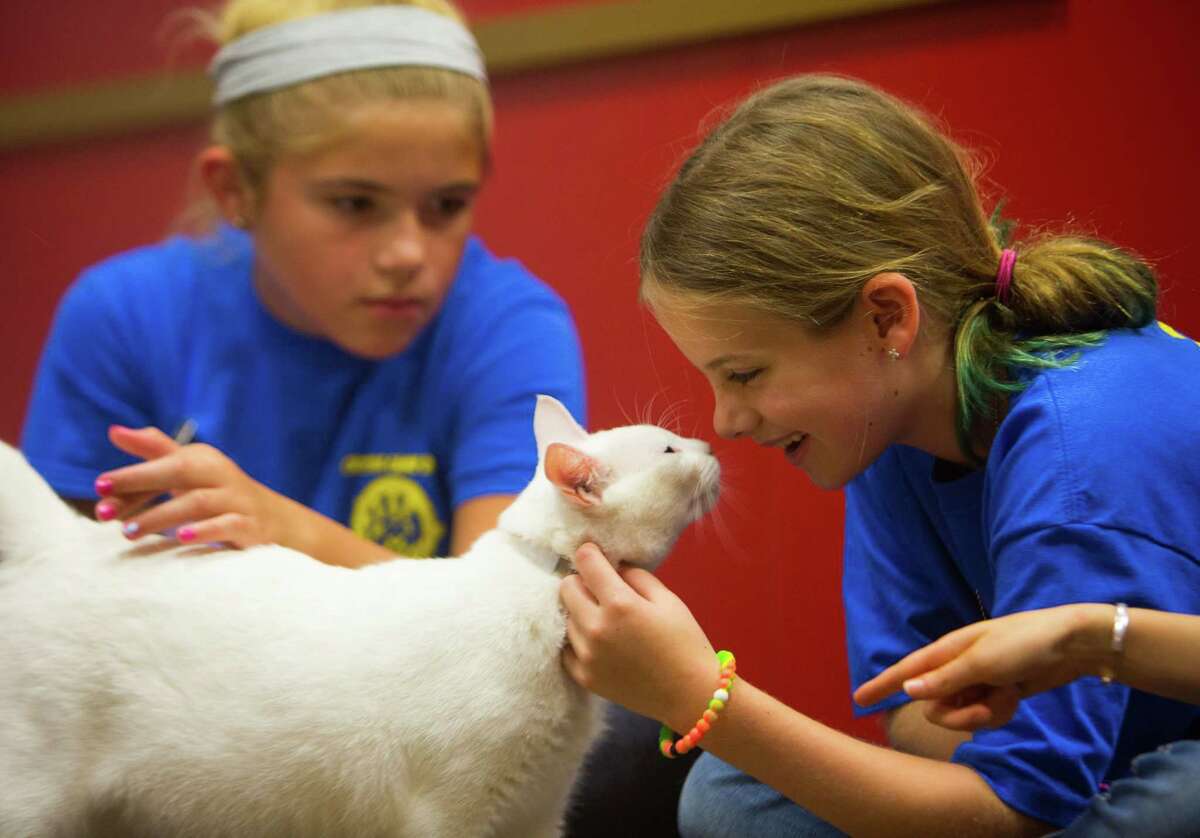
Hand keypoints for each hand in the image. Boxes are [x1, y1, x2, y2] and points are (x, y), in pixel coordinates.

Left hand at [94, 425, 289, 547]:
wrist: (270, 518)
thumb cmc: (217, 492)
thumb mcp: (189, 469)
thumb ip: (153, 451)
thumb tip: (113, 431)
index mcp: (203, 458)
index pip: (164, 461)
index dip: (131, 474)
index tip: (98, 487)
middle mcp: (220, 474)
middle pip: (180, 471)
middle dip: (141, 485)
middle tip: (103, 512)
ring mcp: (237, 499)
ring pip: (198, 502)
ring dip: (161, 516)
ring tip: (128, 532)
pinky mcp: (249, 525)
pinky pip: (228, 525)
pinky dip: (205, 530)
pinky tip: (182, 538)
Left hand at [559, 543, 718, 725]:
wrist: (690, 694)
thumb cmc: (685, 642)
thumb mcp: (667, 599)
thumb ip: (635, 576)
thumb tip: (612, 565)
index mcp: (620, 604)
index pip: (585, 563)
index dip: (589, 552)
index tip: (594, 554)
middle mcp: (596, 628)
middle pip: (566, 588)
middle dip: (582, 581)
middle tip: (600, 589)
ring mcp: (586, 656)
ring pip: (566, 618)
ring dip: (580, 612)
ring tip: (606, 620)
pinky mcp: (584, 677)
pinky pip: (566, 648)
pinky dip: (577, 640)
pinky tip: (598, 641)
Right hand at [853, 606, 1096, 730]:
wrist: (1071, 645)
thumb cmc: (1024, 643)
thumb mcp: (982, 661)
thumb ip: (944, 679)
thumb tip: (907, 689)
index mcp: (947, 652)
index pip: (905, 671)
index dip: (881, 685)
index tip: (858, 700)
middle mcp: (956, 668)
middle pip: (935, 706)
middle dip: (959, 714)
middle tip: (985, 704)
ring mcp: (976, 682)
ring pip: (960, 714)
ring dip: (984, 713)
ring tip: (1007, 695)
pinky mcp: (995, 694)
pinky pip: (983, 716)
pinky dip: (999, 712)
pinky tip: (1016, 697)